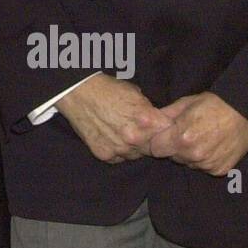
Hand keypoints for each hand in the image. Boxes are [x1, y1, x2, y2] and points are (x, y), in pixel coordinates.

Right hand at [56, 73, 174, 163]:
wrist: (77, 92)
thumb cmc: (107, 88)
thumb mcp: (136, 93)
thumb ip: (150, 111)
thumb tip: (160, 121)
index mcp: (147, 120)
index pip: (170, 133)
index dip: (168, 130)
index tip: (164, 128)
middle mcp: (135, 138)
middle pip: (155, 148)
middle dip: (151, 140)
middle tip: (141, 129)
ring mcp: (120, 149)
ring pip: (137, 155)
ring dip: (135, 147)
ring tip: (123, 131)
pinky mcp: (105, 155)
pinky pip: (119, 158)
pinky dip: (118, 150)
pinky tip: (111, 136)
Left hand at [148, 92, 247, 175]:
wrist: (246, 112)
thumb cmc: (214, 104)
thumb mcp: (185, 103)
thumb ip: (165, 115)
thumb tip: (147, 120)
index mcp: (181, 138)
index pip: (156, 149)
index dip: (159, 141)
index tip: (164, 135)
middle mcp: (193, 155)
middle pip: (172, 157)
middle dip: (174, 147)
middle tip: (185, 133)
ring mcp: (208, 164)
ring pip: (188, 163)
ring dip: (189, 154)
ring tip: (201, 137)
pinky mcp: (220, 170)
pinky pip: (204, 167)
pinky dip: (205, 159)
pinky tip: (212, 145)